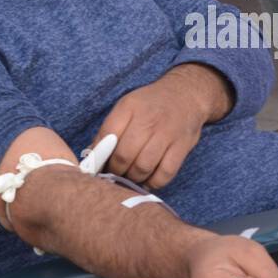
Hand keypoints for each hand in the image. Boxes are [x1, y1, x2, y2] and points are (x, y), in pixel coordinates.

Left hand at [91, 64, 231, 188]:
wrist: (186, 94)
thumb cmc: (151, 104)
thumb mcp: (127, 106)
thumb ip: (109, 129)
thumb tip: (92, 156)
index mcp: (129, 107)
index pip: (107, 136)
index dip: (99, 156)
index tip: (97, 166)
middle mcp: (148, 120)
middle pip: (124, 156)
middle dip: (115, 171)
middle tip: (114, 174)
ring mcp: (167, 134)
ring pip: (143, 167)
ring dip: (133, 179)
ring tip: (129, 178)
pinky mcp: (182, 146)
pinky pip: (164, 174)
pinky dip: (153, 182)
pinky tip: (148, 180)